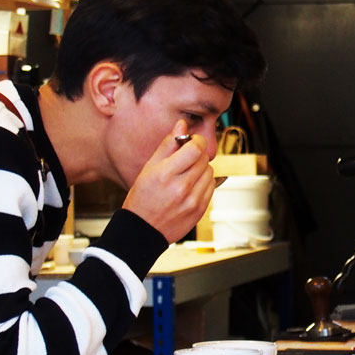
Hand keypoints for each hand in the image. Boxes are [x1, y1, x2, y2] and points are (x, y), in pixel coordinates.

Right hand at [122, 120, 216, 242]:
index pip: (195, 148)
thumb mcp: (149, 168)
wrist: (142, 230)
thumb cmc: (142, 197)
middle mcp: (181, 187)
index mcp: (165, 174)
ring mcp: (193, 200)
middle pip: (204, 159)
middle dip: (197, 154)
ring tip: (185, 174)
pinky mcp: (200, 210)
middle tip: (185, 158)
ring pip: (210, 171)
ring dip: (201, 169)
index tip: (191, 141)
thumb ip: (167, 145)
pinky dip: (204, 182)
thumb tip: (182, 124)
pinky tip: (190, 186)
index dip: (196, 140)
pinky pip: (211, 186)